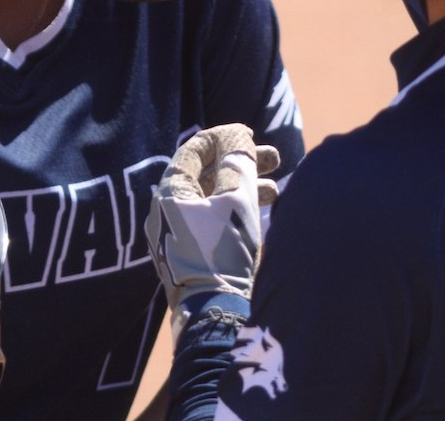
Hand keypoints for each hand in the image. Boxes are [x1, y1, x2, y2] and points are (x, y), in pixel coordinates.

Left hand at [145, 124, 279, 327]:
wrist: (214, 313)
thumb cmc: (223, 252)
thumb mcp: (237, 201)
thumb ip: (238, 164)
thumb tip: (238, 137)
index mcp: (170, 193)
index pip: (193, 151)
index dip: (223, 137)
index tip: (249, 132)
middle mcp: (167, 211)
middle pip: (206, 174)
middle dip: (240, 162)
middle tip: (273, 157)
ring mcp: (177, 234)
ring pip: (214, 198)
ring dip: (244, 187)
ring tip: (277, 187)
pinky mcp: (191, 254)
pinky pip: (214, 220)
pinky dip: (238, 211)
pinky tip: (264, 213)